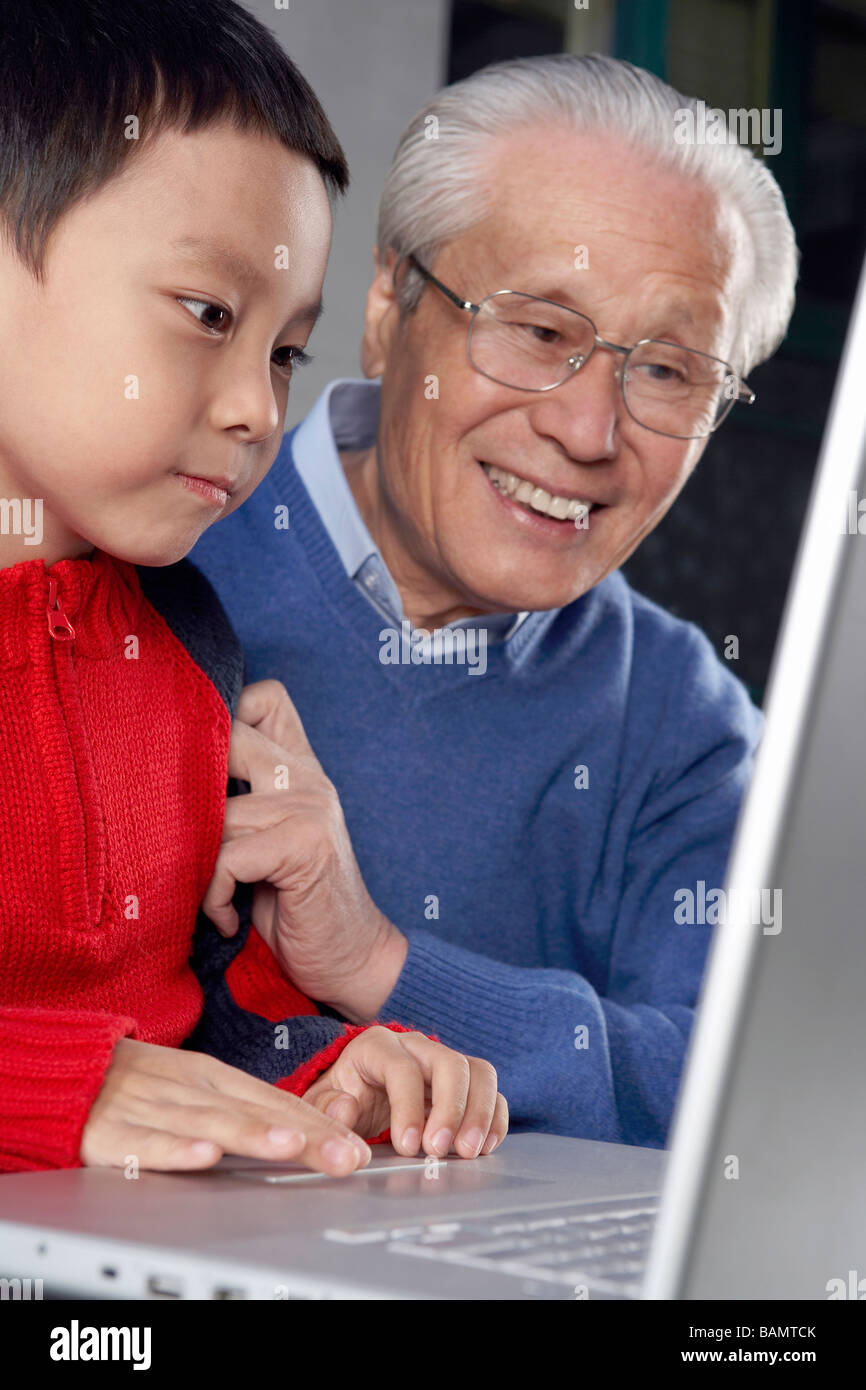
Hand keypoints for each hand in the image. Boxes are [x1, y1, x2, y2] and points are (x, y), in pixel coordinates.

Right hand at [80, 1038, 371, 1175]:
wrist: (68, 1069)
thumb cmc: (140, 1084)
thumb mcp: (198, 1086)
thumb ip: (246, 1107)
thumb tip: (307, 1131)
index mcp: (215, 1077)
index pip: (277, 1100)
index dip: (319, 1123)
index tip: (356, 1146)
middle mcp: (192, 1090)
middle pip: (255, 1112)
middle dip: (305, 1135)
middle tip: (345, 1155)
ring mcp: (155, 1109)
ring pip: (210, 1123)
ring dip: (254, 1135)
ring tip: (292, 1147)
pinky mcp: (113, 1134)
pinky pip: (148, 1143)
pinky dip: (176, 1150)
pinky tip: (204, 1158)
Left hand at [201, 680, 407, 1019]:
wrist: (351, 958)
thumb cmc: (297, 905)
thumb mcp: (270, 839)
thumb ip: (243, 800)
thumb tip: (160, 776)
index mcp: (301, 768)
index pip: (264, 698)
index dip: (223, 712)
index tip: (198, 766)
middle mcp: (308, 778)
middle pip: (227, 740)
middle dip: (190, 793)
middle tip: (186, 842)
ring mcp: (309, 807)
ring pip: (215, 815)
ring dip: (198, 866)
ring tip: (212, 898)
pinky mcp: (304, 845)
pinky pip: (226, 857)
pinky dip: (214, 897)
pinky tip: (226, 919)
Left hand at [302, 1027, 508, 1158]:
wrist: (356, 1097)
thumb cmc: (340, 1099)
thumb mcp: (320, 1104)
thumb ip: (327, 1107)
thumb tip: (346, 1108)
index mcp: (377, 1046)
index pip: (402, 1068)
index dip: (408, 1107)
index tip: (407, 1147)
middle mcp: (416, 1046)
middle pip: (450, 1063)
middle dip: (451, 1109)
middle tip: (441, 1150)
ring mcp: (443, 1061)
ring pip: (478, 1072)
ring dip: (479, 1113)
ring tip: (468, 1152)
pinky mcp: (464, 1082)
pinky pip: (490, 1090)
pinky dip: (494, 1117)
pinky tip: (485, 1145)